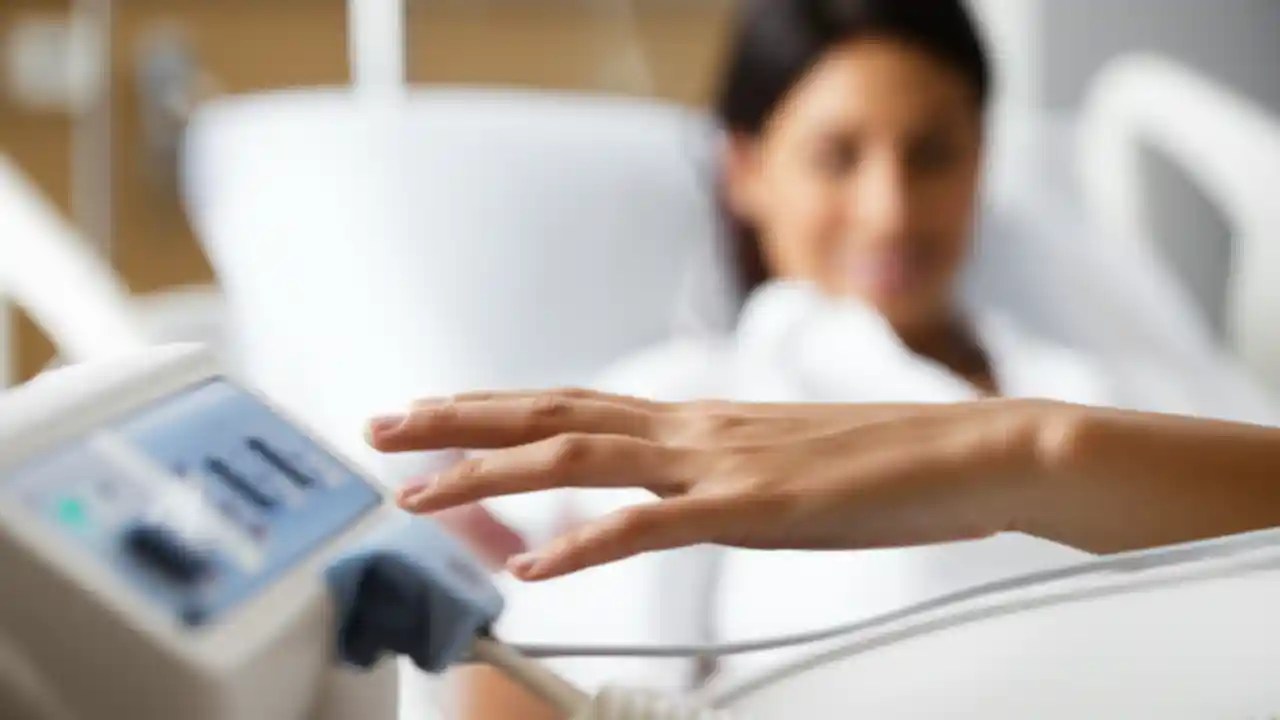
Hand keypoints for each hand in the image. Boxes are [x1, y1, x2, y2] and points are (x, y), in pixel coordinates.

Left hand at [366, 390, 1077, 580]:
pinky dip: (587, 545)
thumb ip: (713, 476)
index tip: (431, 413)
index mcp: (700, 421)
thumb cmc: (886, 463)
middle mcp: (697, 428)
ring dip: (490, 472)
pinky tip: (535, 568)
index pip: (574, 403)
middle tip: (380, 428)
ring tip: (417, 492)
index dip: (494, 407)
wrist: (979, 450)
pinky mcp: (762, 507)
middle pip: (553, 411)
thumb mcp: (778, 463)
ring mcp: (725, 464)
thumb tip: (667, 498)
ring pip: (582, 457)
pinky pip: (657, 527)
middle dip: (457, 419)